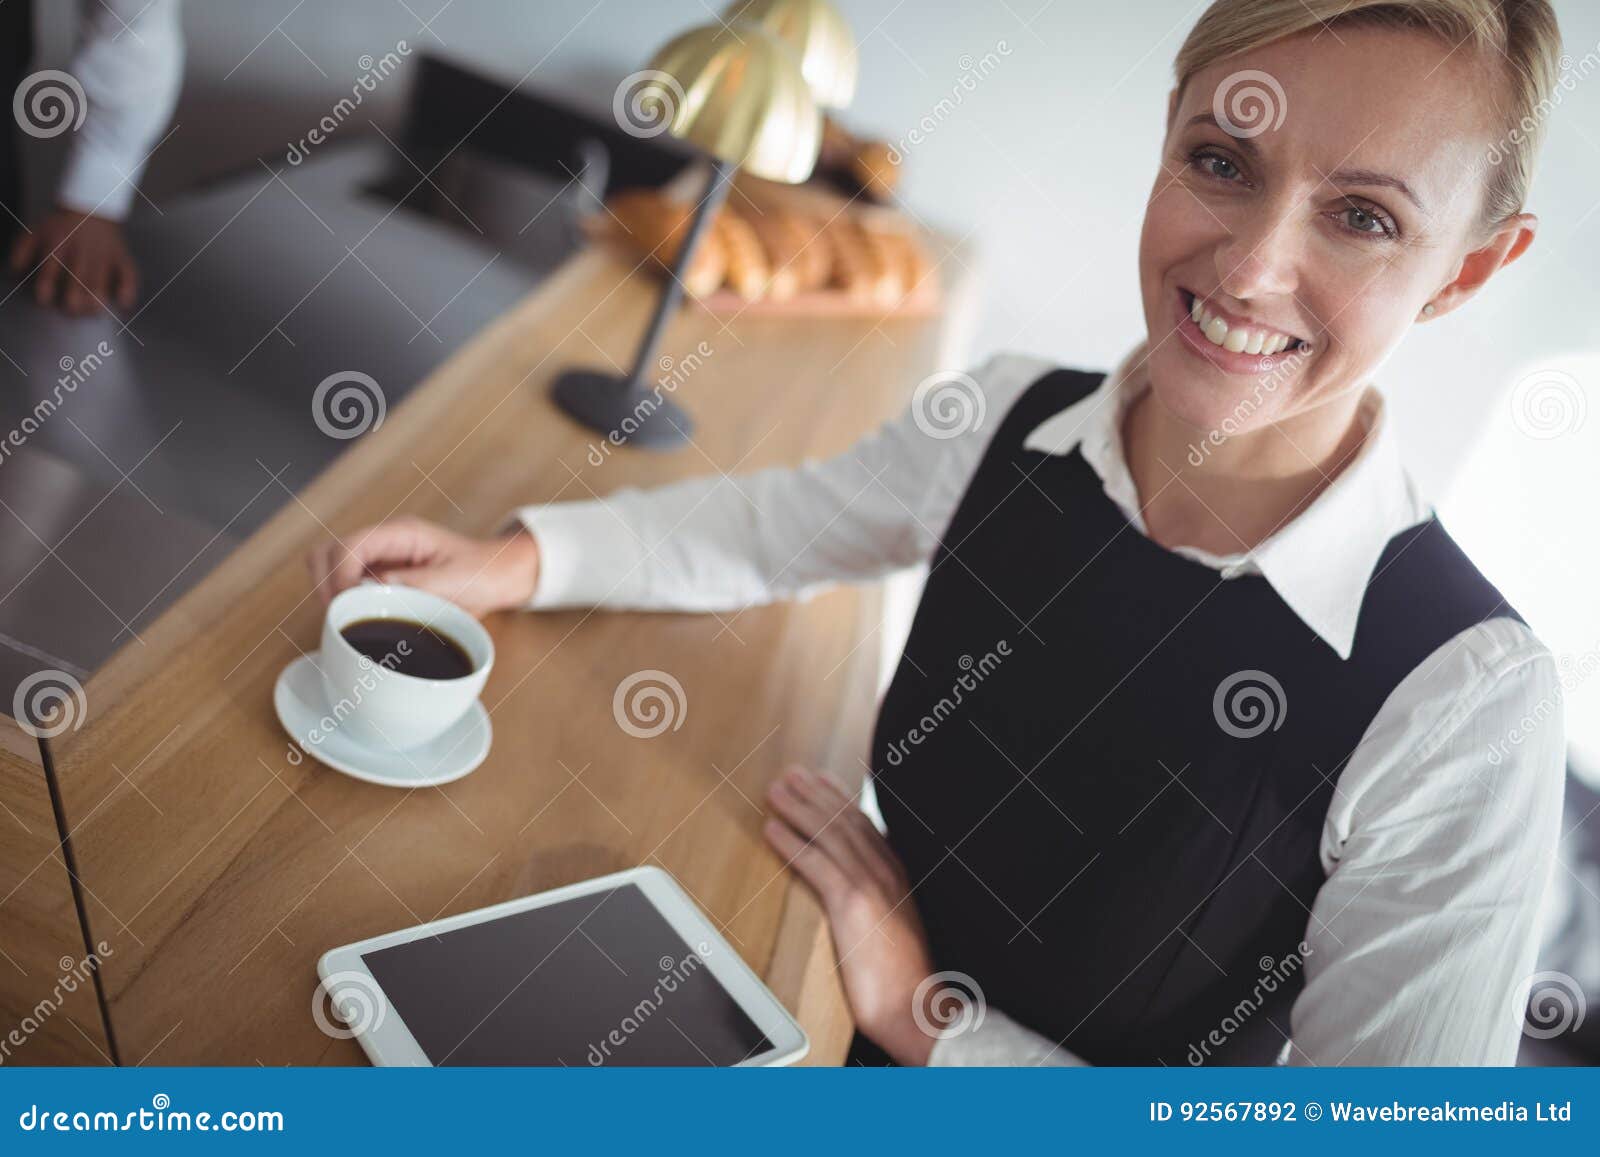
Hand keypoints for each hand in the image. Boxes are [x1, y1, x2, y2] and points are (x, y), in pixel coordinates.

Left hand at [9, 209, 138, 314]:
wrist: (92, 208)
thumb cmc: (61, 226)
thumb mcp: (36, 231)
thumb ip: (22, 250)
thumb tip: (16, 272)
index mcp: (58, 246)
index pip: (49, 272)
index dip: (45, 289)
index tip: (45, 300)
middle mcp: (81, 252)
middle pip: (77, 281)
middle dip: (74, 300)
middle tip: (71, 309)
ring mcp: (103, 256)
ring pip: (101, 283)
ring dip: (97, 301)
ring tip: (91, 311)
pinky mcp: (121, 258)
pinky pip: (128, 275)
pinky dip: (128, 291)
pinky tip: (122, 303)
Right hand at [306, 516, 540, 616]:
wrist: (497, 576)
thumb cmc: (482, 573)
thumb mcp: (456, 581)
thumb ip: (418, 583)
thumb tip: (377, 587)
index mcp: (402, 534)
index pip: (350, 545)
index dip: (339, 576)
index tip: (345, 606)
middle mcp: (385, 541)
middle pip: (327, 552)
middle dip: (326, 584)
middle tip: (341, 615)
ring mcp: (379, 558)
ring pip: (329, 566)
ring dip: (330, 591)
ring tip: (347, 617)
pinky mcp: (379, 576)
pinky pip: (346, 584)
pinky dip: (342, 600)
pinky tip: (357, 618)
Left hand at [763, 765, 937, 1064]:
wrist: (917, 1007)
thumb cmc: (906, 981)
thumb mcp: (898, 931)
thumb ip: (883, 906)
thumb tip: (864, 899)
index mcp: (898, 877)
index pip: (866, 826)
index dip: (840, 799)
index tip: (820, 780)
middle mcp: (887, 872)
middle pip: (845, 820)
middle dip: (815, 793)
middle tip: (790, 774)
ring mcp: (871, 885)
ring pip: (829, 833)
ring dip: (798, 808)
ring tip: (775, 791)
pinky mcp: (852, 904)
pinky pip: (815, 864)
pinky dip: (791, 843)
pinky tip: (771, 830)